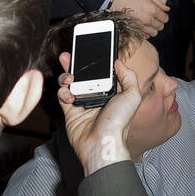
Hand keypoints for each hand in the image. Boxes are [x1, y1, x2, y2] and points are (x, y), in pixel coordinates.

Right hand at [55, 54, 141, 175]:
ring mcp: (82, 102)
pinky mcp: (70, 110)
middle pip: (82, 74)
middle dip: (74, 64)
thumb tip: (118, 61)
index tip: (87, 51)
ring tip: (69, 78)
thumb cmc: (119, 122)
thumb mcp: (132, 96)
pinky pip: (62, 95)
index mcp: (111, 91)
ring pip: (70, 83)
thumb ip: (128, 76)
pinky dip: (63, 92)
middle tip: (67, 56)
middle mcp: (96, 95)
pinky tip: (69, 94)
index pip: (100, 71)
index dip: (93, 61)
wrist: (102, 143)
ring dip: (66, 77)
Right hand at [111, 0, 168, 36]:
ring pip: (154, 33)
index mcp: (152, 9)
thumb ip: (158, 2)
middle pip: (160, 27)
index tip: (160, 15)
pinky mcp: (134, 29)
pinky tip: (142, 26)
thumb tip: (167, 9)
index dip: (163, 16)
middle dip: (158, 23)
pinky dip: (145, 33)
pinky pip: (145, 36)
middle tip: (154, 18)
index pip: (165, 19)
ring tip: (148, 23)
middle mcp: (148, 19)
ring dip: (152, 28)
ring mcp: (141, 25)